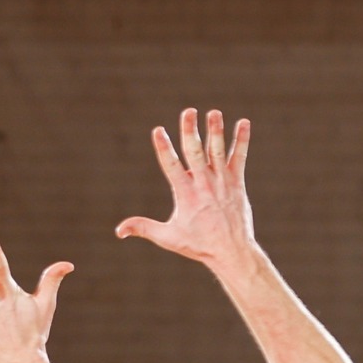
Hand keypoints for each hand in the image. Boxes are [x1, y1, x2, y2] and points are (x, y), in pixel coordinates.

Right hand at [116, 108, 256, 266]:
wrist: (231, 250)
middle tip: (188, 112)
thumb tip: (119, 231)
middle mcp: (204, 184)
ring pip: (218, 151)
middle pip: (196, 152)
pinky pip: (239, 157)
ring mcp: (222, 182)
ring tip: (213, 112)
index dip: (164, 147)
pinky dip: (241, 140)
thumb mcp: (168, 237)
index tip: (158, 130)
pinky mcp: (237, 182)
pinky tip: (243, 123)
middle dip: (190, 131)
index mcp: (185, 194)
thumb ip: (143, 228)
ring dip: (216, 130)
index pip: (172, 166)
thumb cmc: (197, 244)